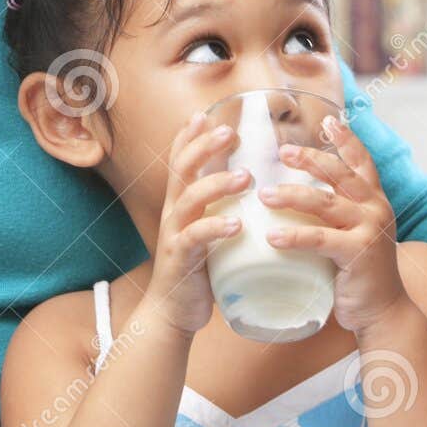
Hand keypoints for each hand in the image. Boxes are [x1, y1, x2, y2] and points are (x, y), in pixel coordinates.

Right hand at [139, 113, 250, 338]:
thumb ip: (221, 207)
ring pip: (190, 198)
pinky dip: (215, 227)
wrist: (173, 312)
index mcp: (181, 203)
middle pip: (182, 168)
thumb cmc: (198, 269)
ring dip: (218, 183)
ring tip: (246, 176)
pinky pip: (195, 238)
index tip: (206, 113)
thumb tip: (254, 183)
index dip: (190, 135)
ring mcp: (175, 234)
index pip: (180, 159)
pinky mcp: (181, 259)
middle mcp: (174, 212)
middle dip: (204, 145)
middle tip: (231, 131)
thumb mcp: (207, 230)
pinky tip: (236, 224)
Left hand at [260, 115, 407, 332]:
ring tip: (264, 195)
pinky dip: (294, 237)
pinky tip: (271, 238)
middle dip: (311, 158)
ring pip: (325, 203)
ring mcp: (369, 230)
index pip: (362, 161)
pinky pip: (321, 239)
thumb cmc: (360, 273)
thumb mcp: (353, 234)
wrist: (384, 312)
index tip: (330, 119)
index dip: (347, 138)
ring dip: (292, 195)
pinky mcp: (358, 254)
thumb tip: (294, 197)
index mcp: (374, 200)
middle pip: (340, 173)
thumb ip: (335, 215)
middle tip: (283, 150)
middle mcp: (375, 208)